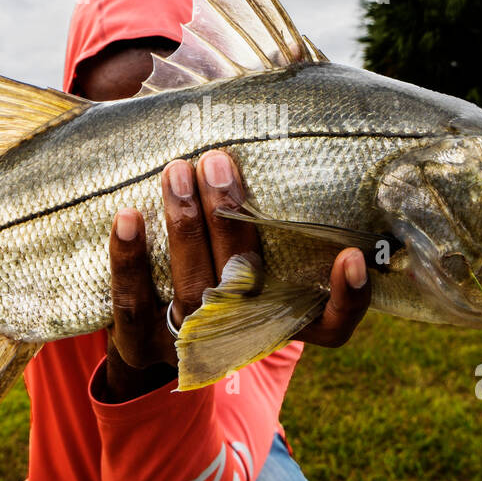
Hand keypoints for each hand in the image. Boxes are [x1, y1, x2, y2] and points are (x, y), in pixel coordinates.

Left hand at [102, 149, 371, 401]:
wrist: (154, 347)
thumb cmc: (222, 279)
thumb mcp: (259, 264)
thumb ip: (278, 224)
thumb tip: (280, 133)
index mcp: (285, 320)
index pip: (332, 324)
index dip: (347, 297)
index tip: (353, 255)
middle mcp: (243, 336)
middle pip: (247, 284)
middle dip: (232, 220)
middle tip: (219, 161)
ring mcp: (192, 344)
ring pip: (193, 285)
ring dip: (185, 226)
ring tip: (178, 171)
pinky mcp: (143, 345)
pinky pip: (134, 302)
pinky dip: (130, 258)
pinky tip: (127, 216)